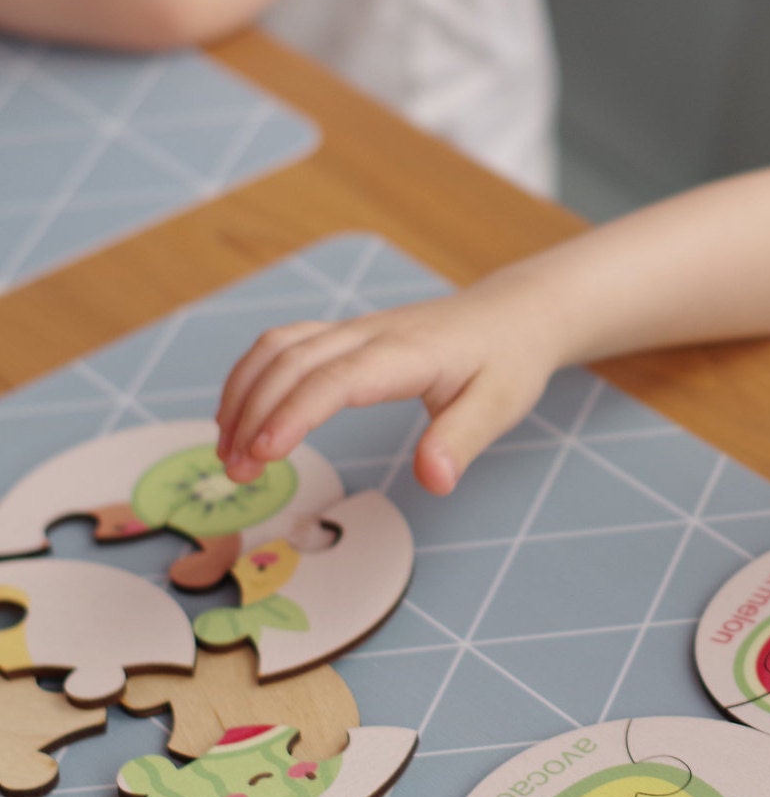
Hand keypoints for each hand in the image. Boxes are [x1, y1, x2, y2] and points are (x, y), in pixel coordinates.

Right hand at [214, 283, 558, 494]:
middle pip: (293, 363)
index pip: (337, 379)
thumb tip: (434, 481)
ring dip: (243, 395)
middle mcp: (372, 333)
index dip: (294, 414)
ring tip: (228, 452)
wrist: (514, 315)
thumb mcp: (501, 405)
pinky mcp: (347, 335)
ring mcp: (355, 329)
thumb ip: (463, 440)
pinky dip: (252, 376)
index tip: (263, 455)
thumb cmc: (508, 360)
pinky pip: (285, 344)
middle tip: (236, 474)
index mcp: (409, 353)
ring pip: (279, 348)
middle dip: (253, 415)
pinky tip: (241, 415)